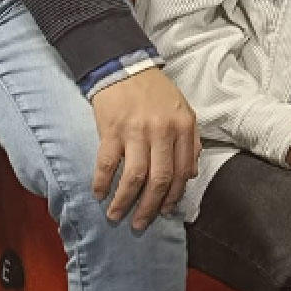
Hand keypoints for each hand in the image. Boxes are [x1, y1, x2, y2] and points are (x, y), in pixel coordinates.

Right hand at [91, 68, 196, 229]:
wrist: (124, 66)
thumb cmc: (155, 92)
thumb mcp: (183, 111)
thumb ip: (191, 142)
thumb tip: (190, 174)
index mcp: (183, 127)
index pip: (181, 171)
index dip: (173, 196)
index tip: (164, 211)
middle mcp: (162, 131)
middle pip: (159, 179)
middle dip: (150, 207)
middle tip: (140, 224)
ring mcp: (136, 131)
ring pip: (134, 176)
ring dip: (125, 201)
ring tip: (117, 215)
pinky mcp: (111, 129)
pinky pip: (108, 163)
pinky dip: (103, 182)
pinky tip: (99, 194)